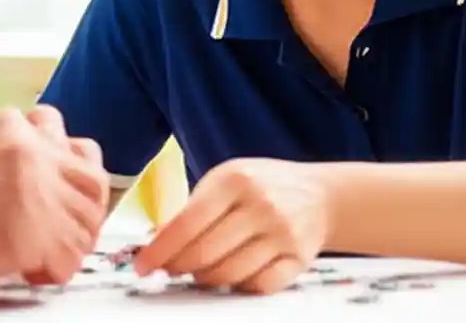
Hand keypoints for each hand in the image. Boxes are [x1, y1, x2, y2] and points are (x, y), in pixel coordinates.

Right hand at [0, 107, 107, 285]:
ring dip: (68, 243)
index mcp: (20, 138)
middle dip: (85, 208)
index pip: (81, 147)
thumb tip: (50, 171)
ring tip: (42, 255)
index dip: (80, 174)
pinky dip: (53, 273)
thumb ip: (17, 159)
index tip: (69, 192)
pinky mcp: (33, 234)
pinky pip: (69, 260)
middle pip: (94, 182)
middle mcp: (35, 159)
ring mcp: (37, 195)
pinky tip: (30, 271)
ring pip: (86, 225)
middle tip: (65, 227)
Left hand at [134, 158, 330, 293]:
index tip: (143, 266)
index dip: (160, 250)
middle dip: (178, 268)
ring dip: (205, 279)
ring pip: (229, 274)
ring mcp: (283, 233)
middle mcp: (261, 205)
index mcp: (235, 180)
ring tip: (198, 271)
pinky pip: (259, 286)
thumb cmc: (263, 186)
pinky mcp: (299, 259)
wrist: (321, 195)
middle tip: (168, 271)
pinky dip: (238, 287)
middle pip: (205, 253)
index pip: (187, 223)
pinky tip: (231, 277)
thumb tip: (157, 243)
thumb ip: (195, 206)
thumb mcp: (227, 178)